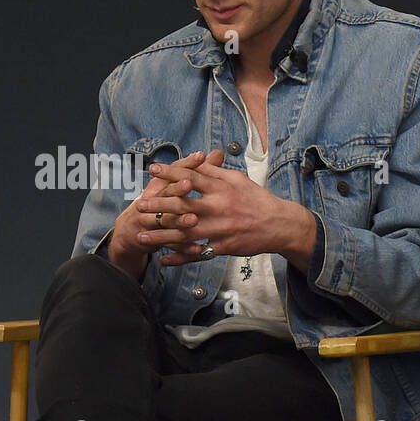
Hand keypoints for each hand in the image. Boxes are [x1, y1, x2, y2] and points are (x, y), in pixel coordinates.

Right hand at [108, 149, 224, 279]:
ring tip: (193, 219)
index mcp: (160, 185)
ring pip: (166, 219)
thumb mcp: (171, 185)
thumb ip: (195, 171)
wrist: (131, 232)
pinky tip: (197, 248)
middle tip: (190, 184)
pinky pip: (170, 244)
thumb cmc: (158, 204)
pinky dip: (183, 247)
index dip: (185, 163)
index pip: (172, 171)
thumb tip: (217, 153)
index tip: (200, 156)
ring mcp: (150, 220)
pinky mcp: (152, 239)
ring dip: (179, 220)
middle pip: (165, 193)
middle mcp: (152, 201)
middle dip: (177, 189)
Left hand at [150, 153, 315, 269]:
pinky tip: (164, 260)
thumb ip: (214, 172)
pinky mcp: (223, 247)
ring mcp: (220, 229)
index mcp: (222, 188)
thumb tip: (195, 159)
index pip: (192, 177)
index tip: (152, 170)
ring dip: (161, 236)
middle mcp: (219, 208)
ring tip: (142, 237)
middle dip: (159, 207)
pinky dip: (180, 258)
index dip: (170, 173)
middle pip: (183, 206)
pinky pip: (198, 254)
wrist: (280, 225)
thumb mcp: (238, 179)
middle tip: (139, 207)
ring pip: (185, 233)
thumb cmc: (258, 200)